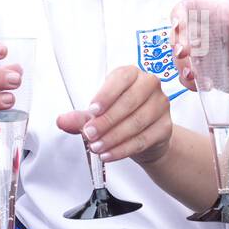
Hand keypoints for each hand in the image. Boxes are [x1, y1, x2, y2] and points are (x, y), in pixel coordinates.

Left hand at [56, 65, 171, 164]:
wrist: (147, 136)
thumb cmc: (122, 116)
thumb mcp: (98, 114)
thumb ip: (81, 117)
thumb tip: (63, 121)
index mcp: (131, 74)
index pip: (121, 78)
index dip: (106, 95)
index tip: (92, 110)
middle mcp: (149, 85)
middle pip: (129, 102)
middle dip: (106, 121)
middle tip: (89, 134)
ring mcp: (161, 105)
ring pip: (136, 123)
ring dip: (113, 138)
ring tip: (97, 147)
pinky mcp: (165, 127)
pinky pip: (143, 139)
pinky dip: (123, 149)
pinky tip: (109, 154)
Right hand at [173, 12, 228, 102]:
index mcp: (222, 20)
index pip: (193, 10)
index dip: (180, 14)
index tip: (179, 25)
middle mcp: (210, 36)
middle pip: (181, 33)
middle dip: (177, 42)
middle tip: (183, 53)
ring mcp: (206, 56)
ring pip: (181, 57)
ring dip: (180, 64)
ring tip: (192, 74)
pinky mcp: (207, 74)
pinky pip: (189, 78)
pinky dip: (189, 82)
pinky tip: (201, 84)